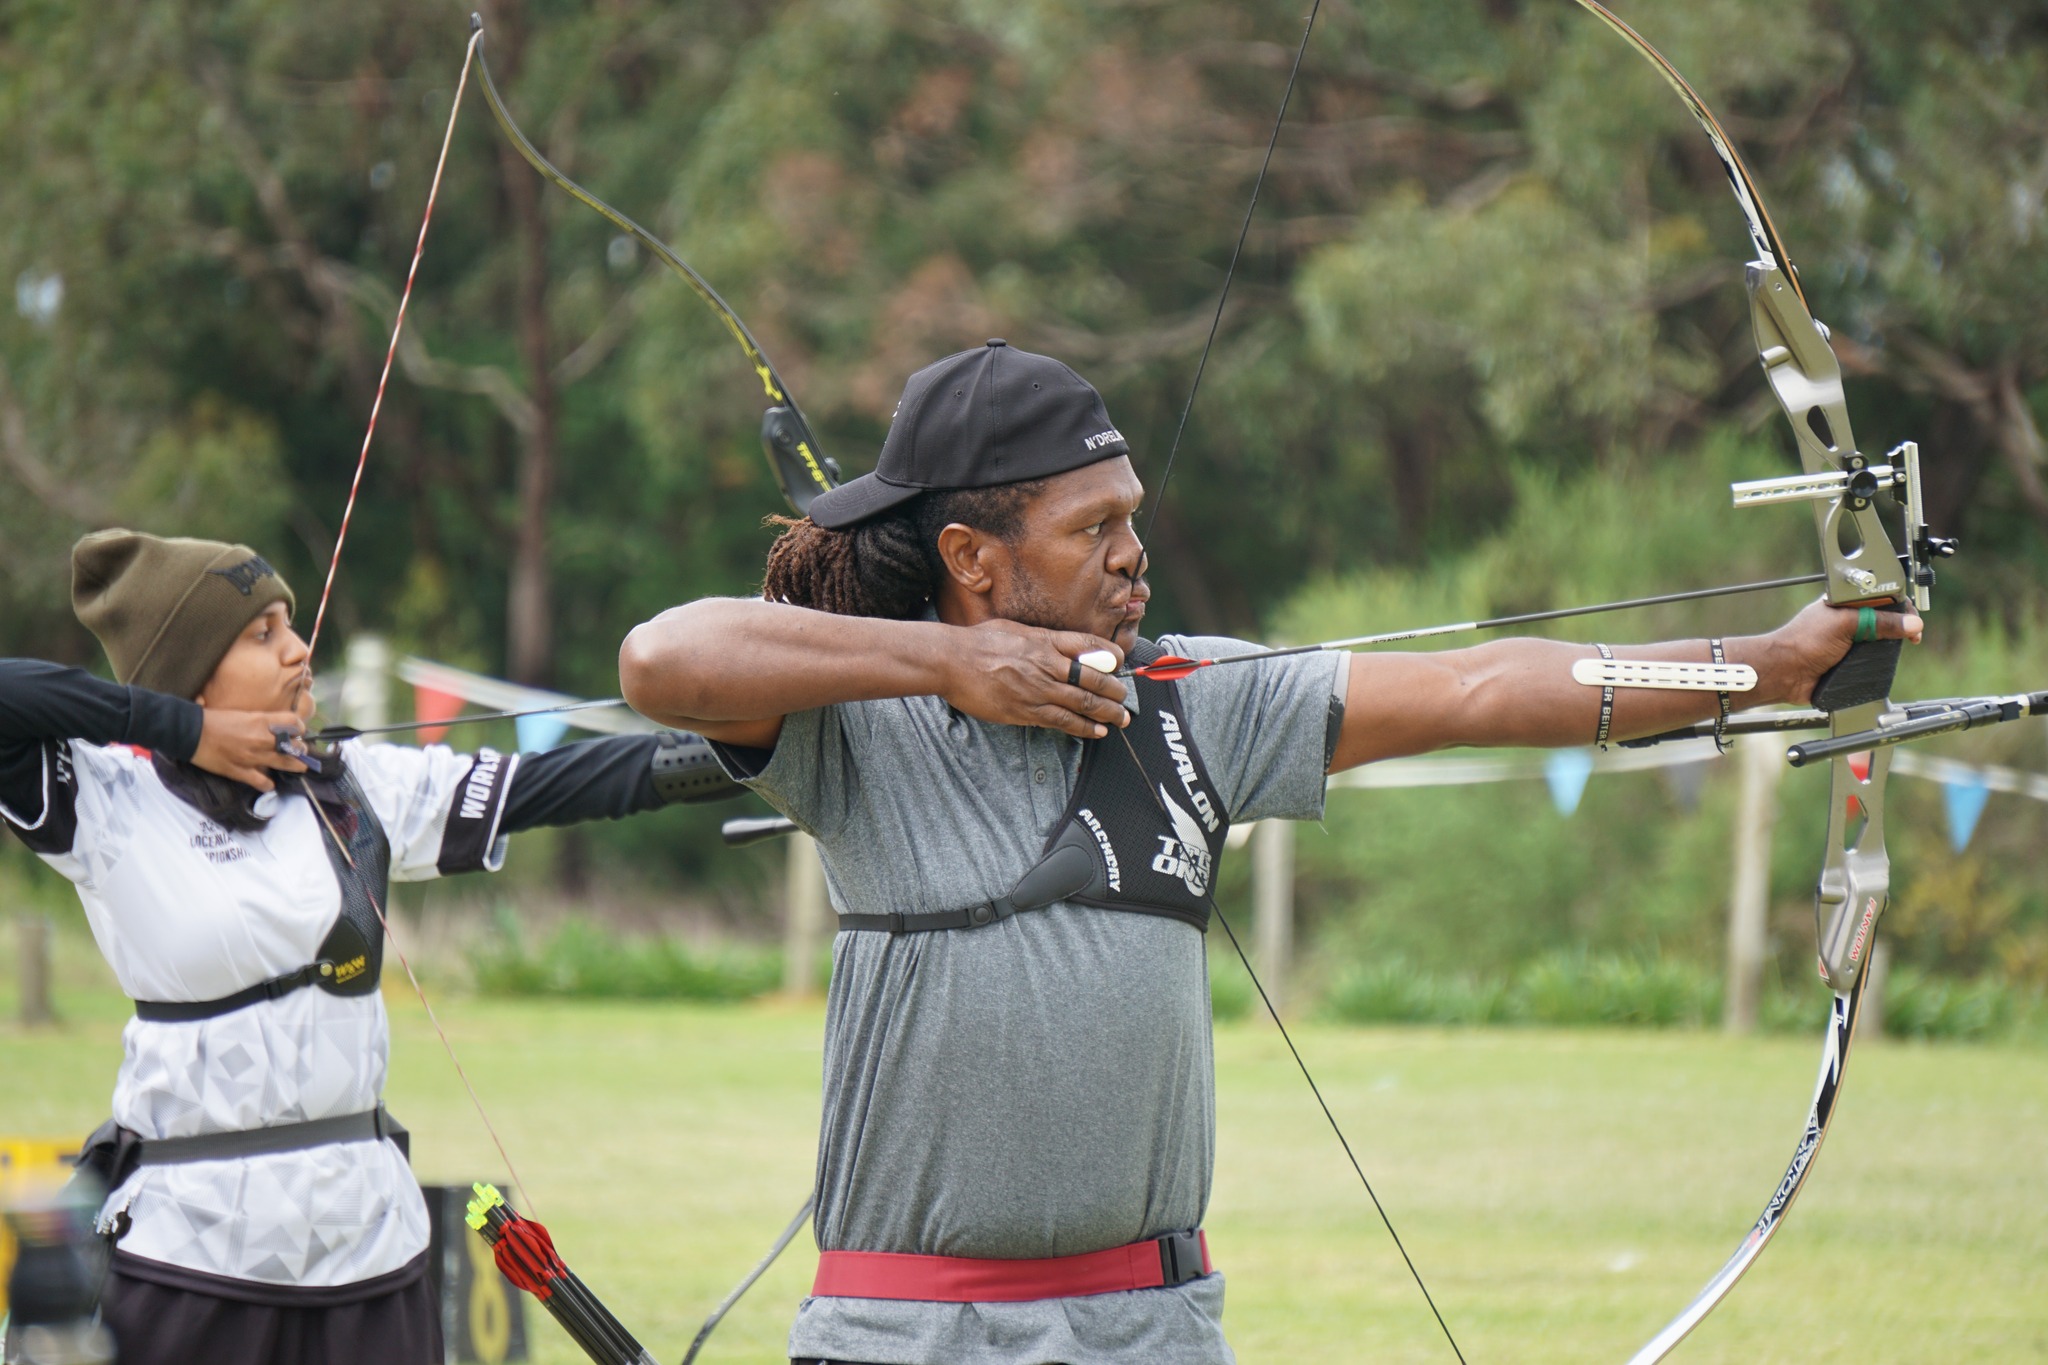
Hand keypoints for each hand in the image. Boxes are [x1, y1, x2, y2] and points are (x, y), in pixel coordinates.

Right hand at [192, 710, 310, 791]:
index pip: (294, 722)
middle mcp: (261, 739)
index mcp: (261, 721)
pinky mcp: (241, 772)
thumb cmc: (214, 719)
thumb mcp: (243, 714)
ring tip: (300, 766)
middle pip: (294, 745)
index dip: (299, 727)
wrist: (190, 732)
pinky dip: (268, 784)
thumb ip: (261, 721)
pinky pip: (262, 782)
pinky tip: (269, 784)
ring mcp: (252, 757)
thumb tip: (275, 727)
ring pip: (284, 764)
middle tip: (299, 750)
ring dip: (295, 765)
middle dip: (299, 748)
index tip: (298, 731)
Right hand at [940, 622, 1129, 737]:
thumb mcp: (1015, 629)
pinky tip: (1096, 731)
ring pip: (1083, 703)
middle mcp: (1047, 664)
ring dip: (1107, 713)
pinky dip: (1083, 727)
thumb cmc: (978, 642)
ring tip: (1121, 719)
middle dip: (1115, 691)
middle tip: (1126, 699)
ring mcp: (1037, 690)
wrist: (951, 661)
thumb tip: (1061, 645)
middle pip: (1093, 678)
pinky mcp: (1026, 711)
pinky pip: (1062, 721)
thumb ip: (1041, 639)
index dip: (1110, 653)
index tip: (1121, 661)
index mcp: (1045, 641)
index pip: (1089, 645)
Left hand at [1765, 598, 1923, 704]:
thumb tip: (1912, 624)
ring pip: (1881, 643)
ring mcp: (1849, 642)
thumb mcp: (1845, 624)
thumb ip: (1879, 622)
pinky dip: (1879, 665)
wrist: (1784, 672)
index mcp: (1845, 603)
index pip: (1882, 598)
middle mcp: (1849, 621)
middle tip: (1912, 637)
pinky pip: (1872, 663)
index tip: (1913, 618)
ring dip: (1889, 648)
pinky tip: (1883, 665)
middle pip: (1885, 621)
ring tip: (1897, 650)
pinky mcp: (1849, 663)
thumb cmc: (1803, 642)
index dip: (1901, 606)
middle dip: (1899, 628)